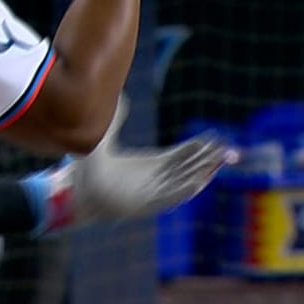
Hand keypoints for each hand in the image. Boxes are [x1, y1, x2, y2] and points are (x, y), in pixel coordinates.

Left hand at [36, 95, 236, 232]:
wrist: (75, 192)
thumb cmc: (87, 170)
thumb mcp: (103, 140)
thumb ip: (114, 120)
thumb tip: (122, 99)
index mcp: (149, 165)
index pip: (180, 156)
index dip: (197, 148)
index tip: (212, 138)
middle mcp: (154, 180)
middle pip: (188, 168)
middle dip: (208, 160)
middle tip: (228, 150)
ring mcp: (152, 193)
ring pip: (185, 182)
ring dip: (203, 174)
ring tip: (220, 164)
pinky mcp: (145, 205)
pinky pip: (171, 197)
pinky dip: (186, 190)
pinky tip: (200, 182)